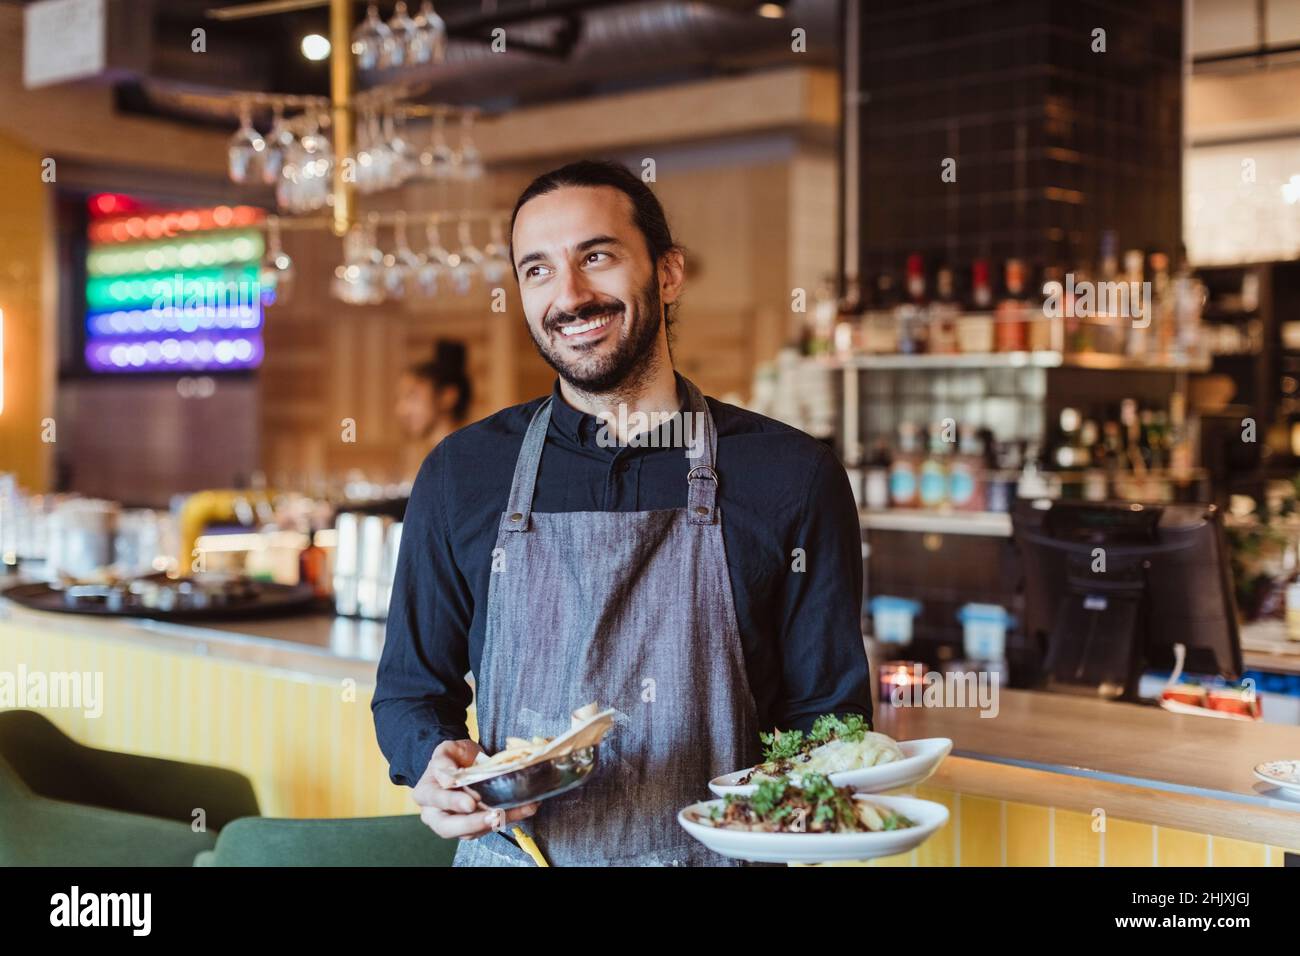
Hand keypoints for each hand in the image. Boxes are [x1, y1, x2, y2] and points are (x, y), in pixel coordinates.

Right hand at [412, 738, 539, 839]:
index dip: (452, 802)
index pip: (436, 800)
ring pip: (473, 831)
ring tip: (519, 809)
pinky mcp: (475, 826)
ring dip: (497, 822)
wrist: (463, 763)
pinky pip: (490, 826)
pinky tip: (526, 807)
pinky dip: (510, 817)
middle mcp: (436, 814)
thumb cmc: (452, 758)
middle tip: (494, 816)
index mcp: (426, 794)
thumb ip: (443, 761)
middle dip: (473, 823)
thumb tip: (449, 779)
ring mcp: (456, 823)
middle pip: (449, 828)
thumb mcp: (446, 750)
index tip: (471, 802)